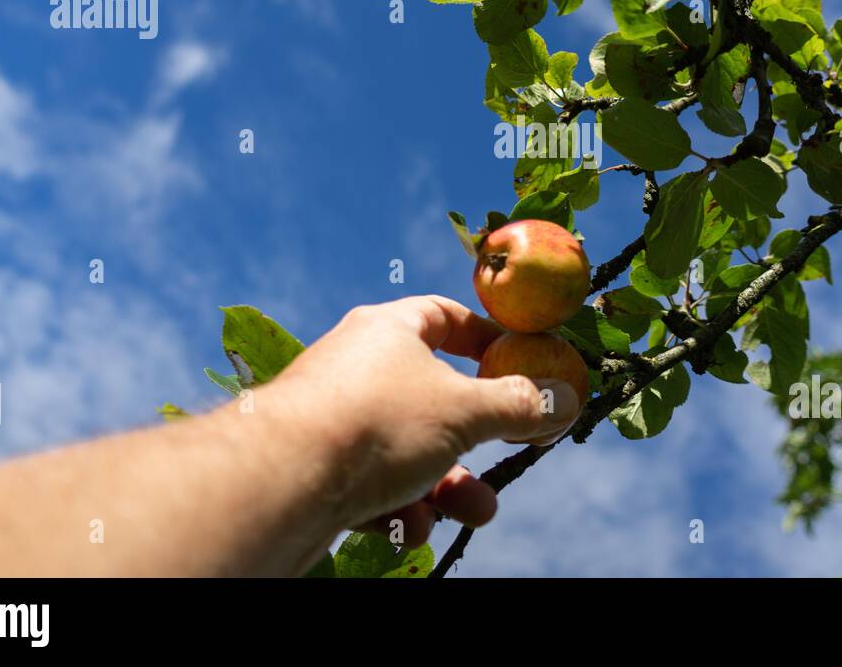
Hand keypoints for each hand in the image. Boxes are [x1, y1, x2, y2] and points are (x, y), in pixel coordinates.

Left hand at [270, 295, 582, 555]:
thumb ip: (518, 404)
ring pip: (409, 449)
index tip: (524, 366)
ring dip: (448, 484)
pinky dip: (402, 505)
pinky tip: (410, 524)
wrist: (278, 483)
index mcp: (389, 330)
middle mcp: (358, 367)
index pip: (446, 317)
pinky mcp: (316, 468)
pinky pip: (375, 483)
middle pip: (434, 396)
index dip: (489, 341)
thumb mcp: (465, 411)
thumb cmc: (375, 424)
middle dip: (477, 438)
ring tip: (473, 512)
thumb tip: (563, 396)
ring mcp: (335, 418)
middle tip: (510, 456)